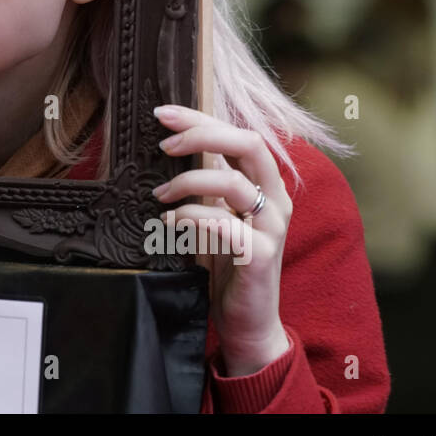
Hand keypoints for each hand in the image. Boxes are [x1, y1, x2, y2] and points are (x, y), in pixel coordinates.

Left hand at [152, 104, 292, 376]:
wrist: (248, 322)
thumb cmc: (229, 264)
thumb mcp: (218, 215)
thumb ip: (209, 184)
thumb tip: (173, 146)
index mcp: (266, 185)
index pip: (239, 134)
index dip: (202, 119)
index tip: (163, 113)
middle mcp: (276, 201)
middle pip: (249, 144)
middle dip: (202, 135)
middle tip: (164, 145)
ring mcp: (271, 228)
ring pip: (233, 183)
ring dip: (188, 183)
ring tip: (160, 195)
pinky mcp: (259, 256)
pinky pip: (224, 225)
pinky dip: (191, 218)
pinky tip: (170, 224)